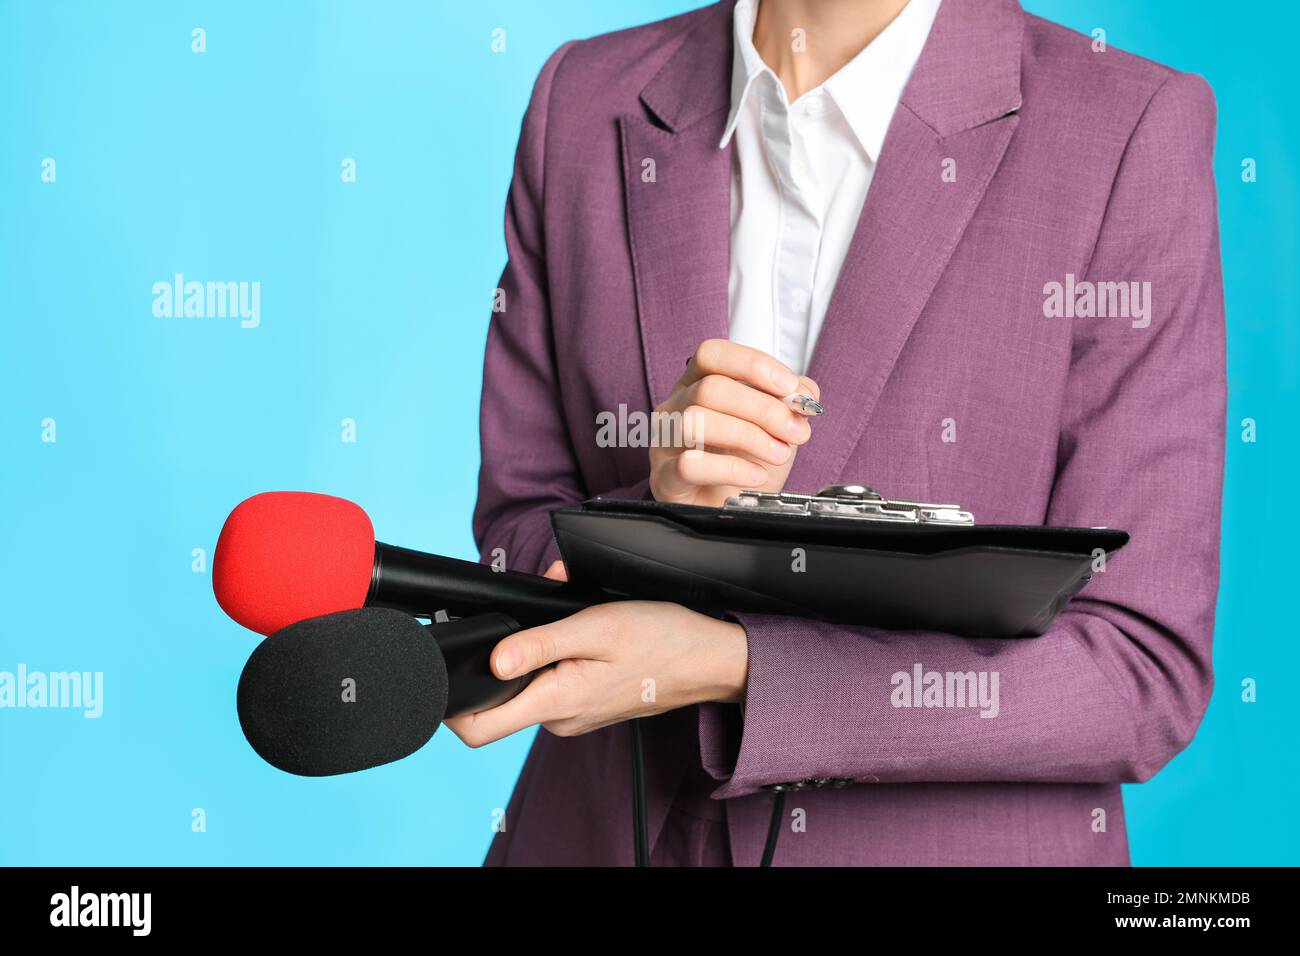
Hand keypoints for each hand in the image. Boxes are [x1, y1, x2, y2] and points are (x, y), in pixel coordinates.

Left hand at [443, 562, 746, 745]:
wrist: (709, 658)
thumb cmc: (662, 638)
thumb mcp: (596, 627)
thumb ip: (539, 644)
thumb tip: (492, 660)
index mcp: (556, 702)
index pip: (478, 728)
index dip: (453, 704)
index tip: (453, 668)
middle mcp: (559, 718)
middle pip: (502, 696)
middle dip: (508, 650)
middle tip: (536, 612)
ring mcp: (573, 714)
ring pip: (530, 683)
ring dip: (538, 646)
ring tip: (573, 617)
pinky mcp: (586, 705)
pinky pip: (555, 681)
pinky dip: (560, 653)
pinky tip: (585, 630)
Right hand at [649, 339, 819, 506]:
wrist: (729, 507)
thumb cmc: (745, 461)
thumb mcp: (775, 424)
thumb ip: (790, 401)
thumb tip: (802, 393)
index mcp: (697, 384)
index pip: (712, 354)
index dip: (752, 364)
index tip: (789, 386)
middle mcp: (675, 407)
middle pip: (710, 388)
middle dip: (763, 408)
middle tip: (794, 431)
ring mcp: (665, 442)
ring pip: (696, 420)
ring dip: (749, 436)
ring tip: (778, 453)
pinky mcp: (665, 478)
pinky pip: (691, 464)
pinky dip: (732, 469)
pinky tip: (756, 476)